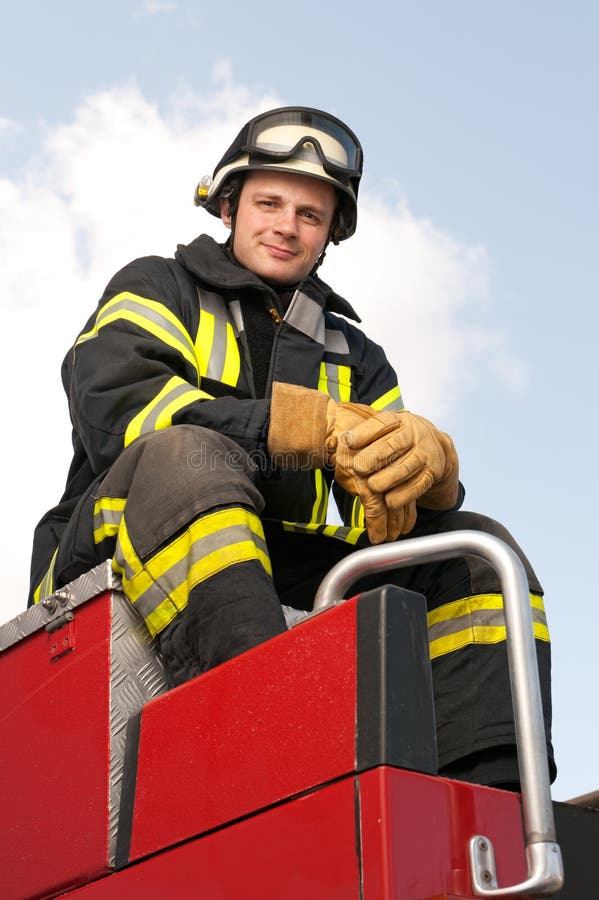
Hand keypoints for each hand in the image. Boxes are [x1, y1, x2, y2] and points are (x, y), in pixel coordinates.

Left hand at [343, 410, 458, 509]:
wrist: (435, 446)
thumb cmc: (399, 438)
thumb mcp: (386, 428)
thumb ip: (365, 433)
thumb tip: (341, 440)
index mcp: (398, 421)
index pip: (382, 423)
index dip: (364, 432)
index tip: (347, 441)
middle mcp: (414, 435)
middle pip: (394, 445)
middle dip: (375, 456)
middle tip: (358, 468)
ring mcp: (425, 454)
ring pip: (406, 467)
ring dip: (389, 478)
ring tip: (372, 486)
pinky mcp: (432, 473)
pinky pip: (419, 485)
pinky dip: (404, 495)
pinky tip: (390, 502)